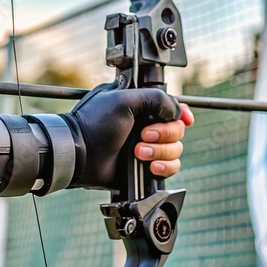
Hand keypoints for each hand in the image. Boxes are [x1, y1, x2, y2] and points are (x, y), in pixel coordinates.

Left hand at [66, 87, 193, 189]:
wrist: (81, 155)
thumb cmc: (95, 125)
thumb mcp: (123, 100)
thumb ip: (155, 98)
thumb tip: (177, 111)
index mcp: (140, 106)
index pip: (171, 107)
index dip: (181, 113)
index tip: (185, 119)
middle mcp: (146, 126)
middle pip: (176, 129)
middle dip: (164, 133)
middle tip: (144, 135)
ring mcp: (147, 147)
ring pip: (176, 149)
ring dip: (160, 151)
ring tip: (138, 152)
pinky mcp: (146, 166)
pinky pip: (171, 167)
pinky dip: (164, 167)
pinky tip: (150, 166)